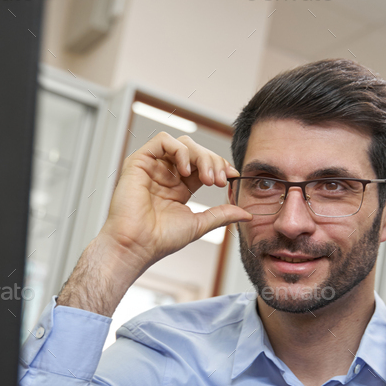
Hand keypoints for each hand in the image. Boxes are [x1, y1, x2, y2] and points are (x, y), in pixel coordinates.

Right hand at [57, 132, 251, 316]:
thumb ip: (222, 214)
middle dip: (213, 162)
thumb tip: (247, 213)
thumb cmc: (160, 239)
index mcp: (179, 187)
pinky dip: (180, 151)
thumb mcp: (199, 224)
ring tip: (206, 179)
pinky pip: (163, 140)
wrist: (137, 245)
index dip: (220, 166)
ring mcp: (152, 167)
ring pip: (183, 144)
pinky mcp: (139, 161)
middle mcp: (166, 174)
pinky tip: (187, 171)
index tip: (232, 176)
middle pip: (196, 151)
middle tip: (219, 182)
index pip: (204, 165)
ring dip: (201, 156)